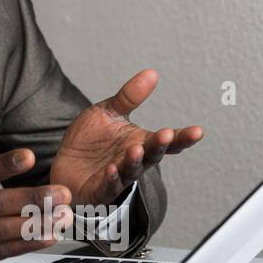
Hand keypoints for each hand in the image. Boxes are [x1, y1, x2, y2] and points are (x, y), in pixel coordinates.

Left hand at [50, 69, 202, 208]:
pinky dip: (111, 179)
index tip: (197, 131)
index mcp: (140, 141)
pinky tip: (111, 170)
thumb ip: (129, 98)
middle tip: (166, 134)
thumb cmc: (91, 140)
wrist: (65, 164)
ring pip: (131, 171)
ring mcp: (118, 177)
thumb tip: (152, 73)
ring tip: (136, 149)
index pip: (166, 141)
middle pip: (152, 155)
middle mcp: (134, 160)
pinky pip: (108, 186)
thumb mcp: (108, 113)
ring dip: (134, 161)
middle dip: (159, 145)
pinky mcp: (99, 189)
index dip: (182, 137)